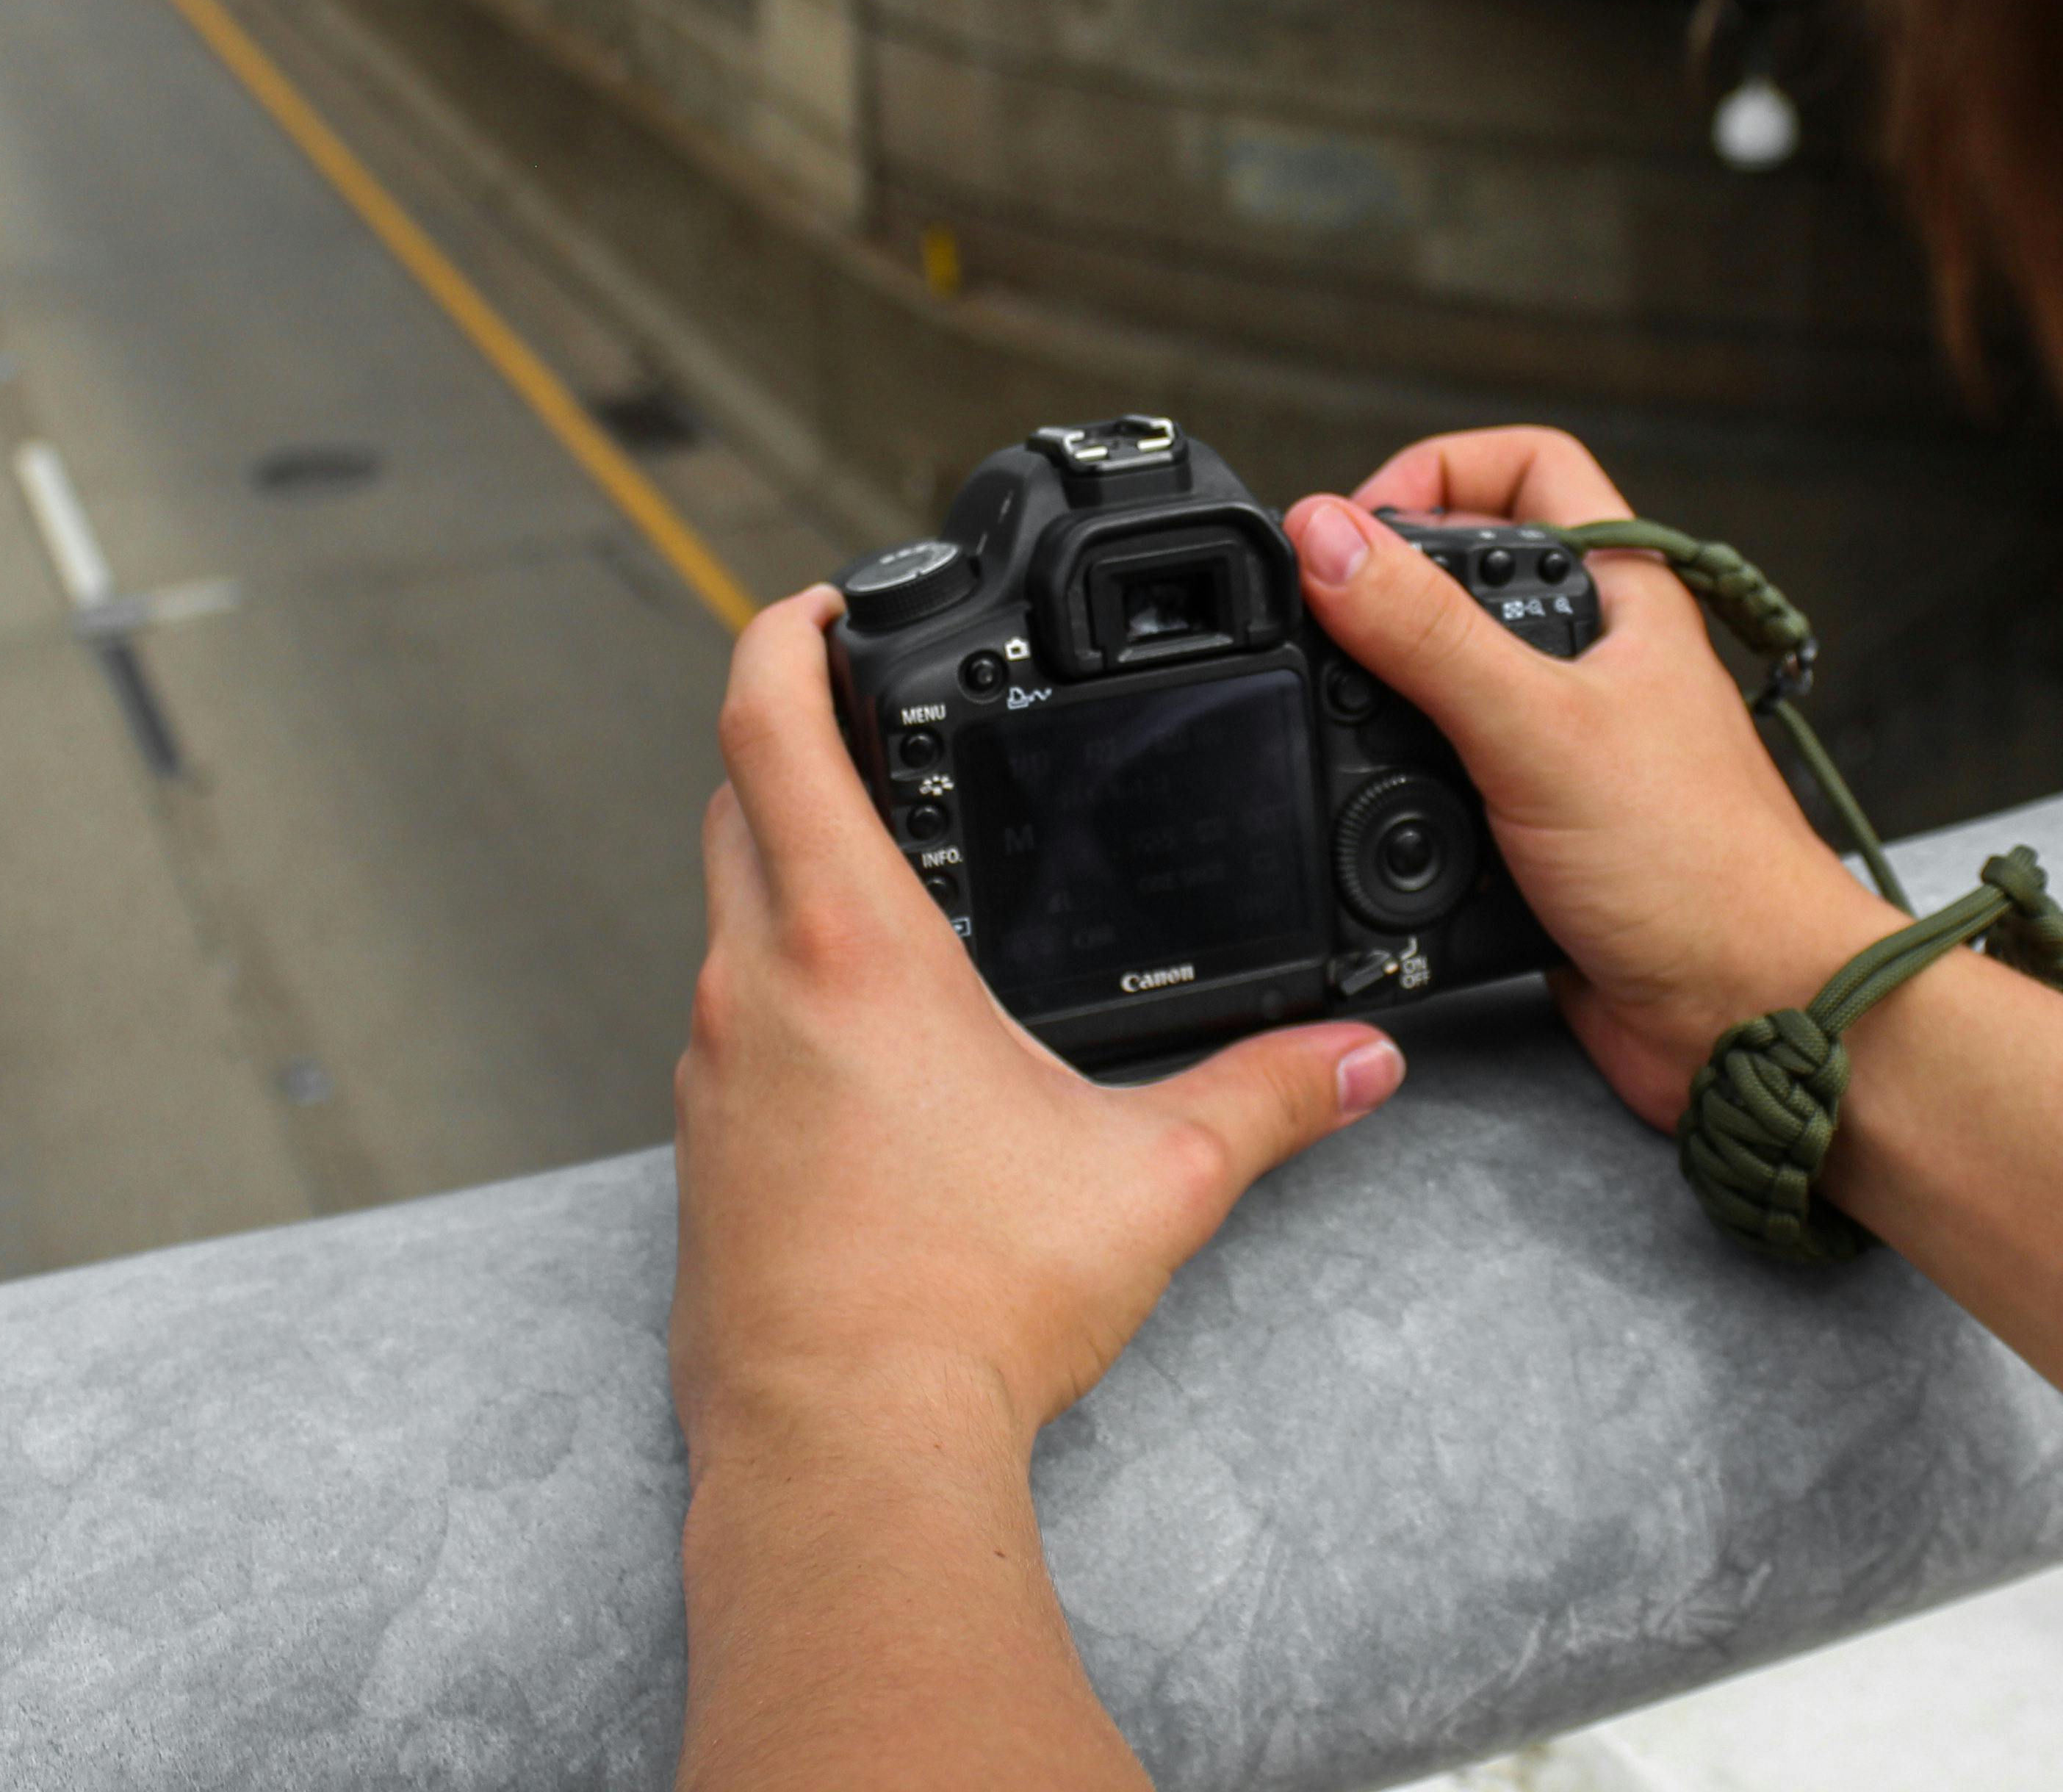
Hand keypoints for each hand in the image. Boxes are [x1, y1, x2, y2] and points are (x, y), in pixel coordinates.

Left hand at [671, 586, 1406, 1472]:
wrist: (842, 1457)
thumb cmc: (966, 1311)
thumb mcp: (1154, 1180)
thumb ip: (1267, 1099)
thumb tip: (1358, 1059)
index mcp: (849, 950)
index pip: (769, 726)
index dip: (783, 634)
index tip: (823, 605)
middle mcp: (756, 989)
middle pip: (734, 801)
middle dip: (791, 742)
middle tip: (865, 722)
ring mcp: (713, 1074)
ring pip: (726, 917)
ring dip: (787, 874)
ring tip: (887, 881)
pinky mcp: (704, 1156)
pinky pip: (731, 1025)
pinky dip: (783, 989)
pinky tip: (867, 1043)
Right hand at [1287, 427, 1900, 1127]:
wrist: (1747, 1015)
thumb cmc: (1702, 869)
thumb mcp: (1540, 726)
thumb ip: (1427, 632)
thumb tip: (1327, 537)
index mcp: (1624, 595)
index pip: (1529, 468)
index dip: (1439, 472)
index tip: (1357, 525)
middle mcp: (1594, 660)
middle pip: (1465, 576)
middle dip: (1389, 595)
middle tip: (1329, 626)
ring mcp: (1563, 744)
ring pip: (1443, 684)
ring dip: (1385, 705)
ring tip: (1344, 721)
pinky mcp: (1531, 828)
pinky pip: (1438, 784)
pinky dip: (1394, 794)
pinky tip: (1375, 815)